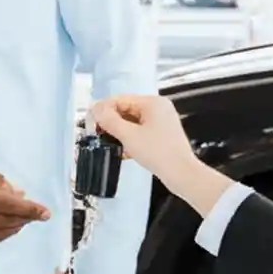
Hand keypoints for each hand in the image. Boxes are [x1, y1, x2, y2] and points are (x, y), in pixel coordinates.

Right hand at [91, 95, 234, 217]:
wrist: (181, 174)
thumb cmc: (159, 153)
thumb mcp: (129, 135)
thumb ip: (110, 121)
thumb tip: (95, 109)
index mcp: (153, 103)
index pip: (121, 99)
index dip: (104, 109)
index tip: (90, 120)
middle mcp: (159, 109)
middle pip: (127, 110)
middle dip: (111, 122)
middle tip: (97, 133)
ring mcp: (162, 122)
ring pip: (133, 123)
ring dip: (120, 132)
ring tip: (107, 143)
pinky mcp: (162, 136)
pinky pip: (141, 132)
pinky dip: (130, 140)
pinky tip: (122, 151)